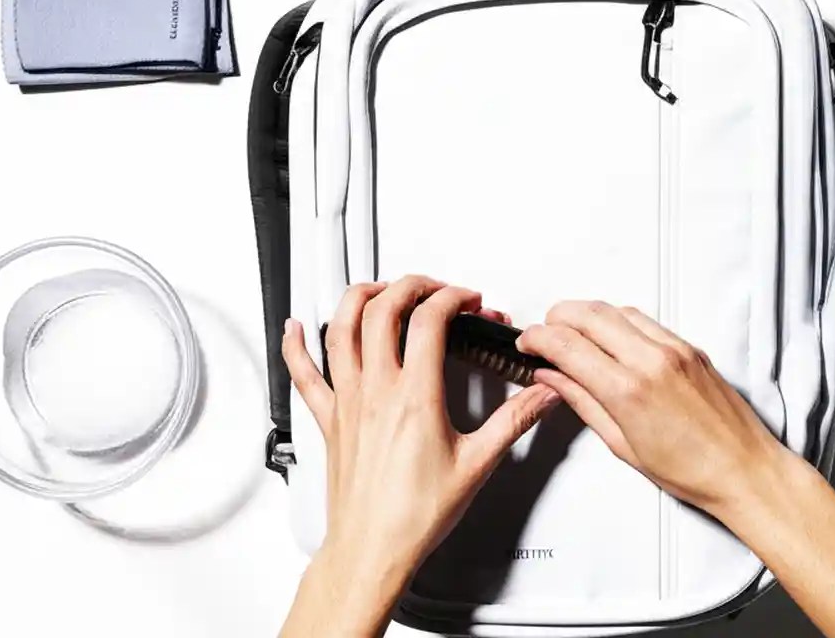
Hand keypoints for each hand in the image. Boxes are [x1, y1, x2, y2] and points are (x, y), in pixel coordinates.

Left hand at [279, 276, 559, 637]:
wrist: (373, 549)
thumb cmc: (415, 515)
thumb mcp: (477, 464)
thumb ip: (514, 422)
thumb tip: (540, 397)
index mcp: (415, 398)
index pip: (429, 321)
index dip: (452, 297)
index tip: (467, 300)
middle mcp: (376, 392)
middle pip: (382, 310)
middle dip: (410, 285)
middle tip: (432, 289)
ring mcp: (348, 402)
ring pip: (341, 329)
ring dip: (359, 298)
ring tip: (379, 288)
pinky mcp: (330, 420)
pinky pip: (304, 375)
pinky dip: (295, 346)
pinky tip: (294, 329)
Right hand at [519, 302, 834, 637]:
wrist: (745, 470)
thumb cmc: (691, 471)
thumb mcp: (621, 444)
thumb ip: (582, 401)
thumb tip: (552, 377)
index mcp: (628, 389)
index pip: (566, 343)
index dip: (537, 338)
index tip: (527, 344)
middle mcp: (651, 360)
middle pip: (587, 313)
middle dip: (556, 317)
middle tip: (544, 334)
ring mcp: (674, 349)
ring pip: (616, 309)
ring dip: (586, 314)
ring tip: (573, 335)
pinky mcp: (690, 347)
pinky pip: (644, 319)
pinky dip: (618, 320)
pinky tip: (610, 338)